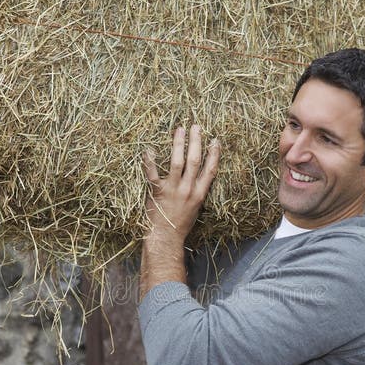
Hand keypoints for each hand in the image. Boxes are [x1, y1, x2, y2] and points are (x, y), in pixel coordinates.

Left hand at [143, 124, 219, 242]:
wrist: (166, 238)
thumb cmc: (180, 225)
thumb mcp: (195, 208)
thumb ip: (197, 191)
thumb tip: (199, 176)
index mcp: (199, 194)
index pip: (210, 170)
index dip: (214, 154)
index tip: (215, 140)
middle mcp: (188, 190)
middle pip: (194, 161)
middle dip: (196, 142)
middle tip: (196, 126)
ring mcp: (173, 190)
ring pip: (177, 162)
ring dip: (178, 144)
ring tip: (179, 130)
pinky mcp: (158, 192)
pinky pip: (153, 174)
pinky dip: (150, 161)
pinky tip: (149, 149)